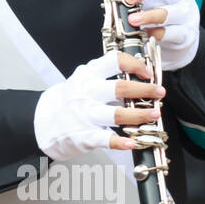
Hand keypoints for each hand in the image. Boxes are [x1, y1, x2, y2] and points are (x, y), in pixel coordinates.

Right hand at [35, 52, 164, 159]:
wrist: (44, 123)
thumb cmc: (71, 101)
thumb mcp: (85, 82)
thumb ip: (108, 80)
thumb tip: (141, 80)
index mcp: (88, 75)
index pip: (113, 61)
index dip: (134, 64)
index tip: (148, 72)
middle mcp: (87, 92)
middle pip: (120, 88)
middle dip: (145, 90)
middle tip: (160, 93)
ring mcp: (85, 114)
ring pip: (117, 114)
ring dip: (139, 115)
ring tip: (154, 114)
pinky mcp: (85, 135)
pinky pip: (106, 139)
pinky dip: (120, 142)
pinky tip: (133, 142)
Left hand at [118, 0, 200, 70]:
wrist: (183, 40)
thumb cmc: (159, 16)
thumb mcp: (148, 1)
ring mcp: (185, 15)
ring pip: (169, 12)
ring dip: (148, 16)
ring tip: (132, 20)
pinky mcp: (187, 34)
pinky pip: (172, 33)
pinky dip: (156, 34)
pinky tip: (145, 35)